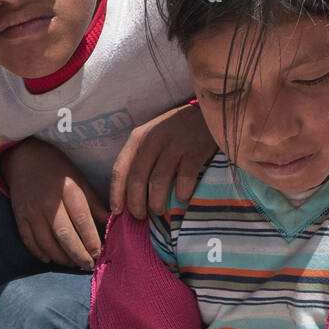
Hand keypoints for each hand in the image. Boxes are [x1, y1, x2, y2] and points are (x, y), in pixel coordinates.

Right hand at [3, 139, 108, 269]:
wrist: (23, 158)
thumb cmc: (57, 169)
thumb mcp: (78, 179)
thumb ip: (93, 202)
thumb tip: (110, 222)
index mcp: (67, 189)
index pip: (82, 219)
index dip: (91, 239)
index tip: (99, 253)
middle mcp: (48, 202)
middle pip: (64, 235)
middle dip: (78, 254)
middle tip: (88, 265)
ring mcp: (31, 212)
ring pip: (47, 243)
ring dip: (62, 258)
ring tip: (74, 263)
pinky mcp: (20, 218)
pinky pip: (30, 242)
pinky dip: (41, 254)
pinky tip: (52, 259)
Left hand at [109, 102, 216, 219]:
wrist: (211, 111)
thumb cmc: (179, 131)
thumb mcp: (154, 136)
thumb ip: (142, 158)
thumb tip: (130, 193)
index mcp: (139, 137)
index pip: (120, 169)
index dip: (116, 193)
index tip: (118, 211)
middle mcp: (154, 140)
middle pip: (137, 180)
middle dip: (136, 204)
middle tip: (141, 217)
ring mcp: (175, 145)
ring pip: (157, 183)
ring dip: (156, 204)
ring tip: (159, 212)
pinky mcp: (195, 151)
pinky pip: (183, 180)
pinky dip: (181, 194)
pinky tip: (182, 198)